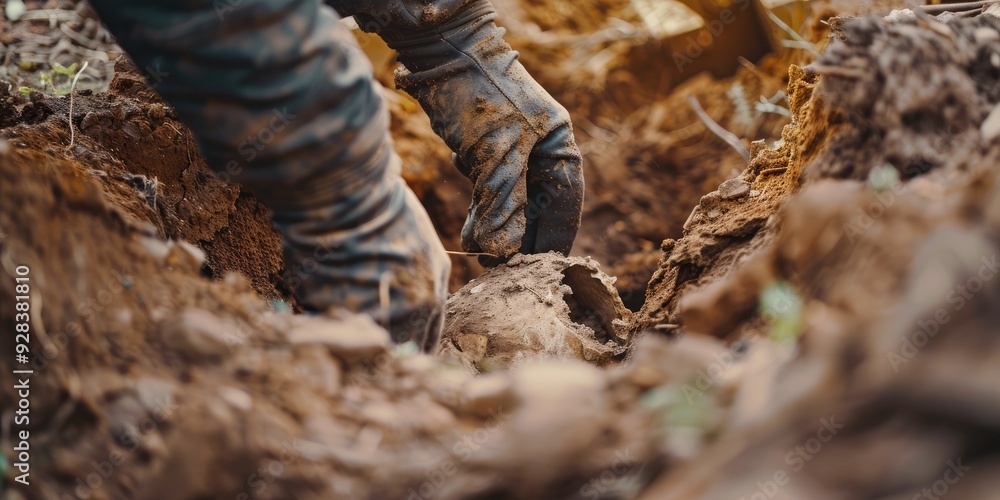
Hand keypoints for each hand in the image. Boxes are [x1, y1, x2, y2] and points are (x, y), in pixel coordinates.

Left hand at [345, 0, 583, 263]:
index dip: (555, 237)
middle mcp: (539, 149)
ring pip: (510, 202)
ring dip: (497, 228)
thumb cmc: (478, 94)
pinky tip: (472, 233)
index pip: (564, 202)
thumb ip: (503, 202)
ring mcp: (511, 152)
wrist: (440, 54)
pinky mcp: (484, 153)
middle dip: (521, 237)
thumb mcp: (494, 152)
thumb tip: (502, 251)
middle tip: (504, 268)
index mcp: (558, 144)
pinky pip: (488, 192)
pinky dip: (481, 212)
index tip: (545, 271)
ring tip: (482, 254)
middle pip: (537, 206)